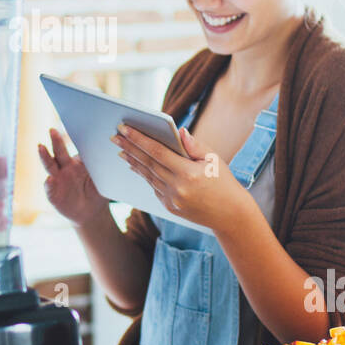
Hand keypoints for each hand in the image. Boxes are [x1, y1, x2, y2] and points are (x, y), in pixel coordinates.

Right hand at [38, 127, 109, 227]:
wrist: (90, 213)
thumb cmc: (97, 192)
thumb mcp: (103, 179)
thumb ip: (104, 167)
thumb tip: (115, 153)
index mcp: (77, 162)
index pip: (74, 147)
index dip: (71, 137)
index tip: (70, 124)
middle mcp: (65, 168)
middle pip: (59, 152)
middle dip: (56, 141)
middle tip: (53, 130)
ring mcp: (57, 180)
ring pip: (50, 165)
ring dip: (45, 156)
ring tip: (41, 146)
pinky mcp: (53, 194)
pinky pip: (50, 187)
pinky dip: (49, 184)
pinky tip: (49, 179)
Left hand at [112, 124, 250, 231]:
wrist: (230, 215)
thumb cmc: (224, 182)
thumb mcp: (213, 159)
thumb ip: (194, 145)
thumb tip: (178, 131)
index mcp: (188, 172)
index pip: (157, 152)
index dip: (139, 139)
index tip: (124, 128)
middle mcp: (177, 187)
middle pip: (147, 163)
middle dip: (129, 148)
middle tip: (114, 136)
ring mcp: (172, 199)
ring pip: (148, 176)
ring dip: (133, 162)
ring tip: (120, 150)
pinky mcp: (170, 207)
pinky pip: (154, 187)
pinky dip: (144, 175)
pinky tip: (136, 165)